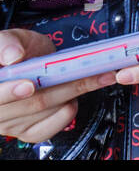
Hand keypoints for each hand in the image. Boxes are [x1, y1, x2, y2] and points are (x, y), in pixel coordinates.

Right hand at [0, 29, 116, 143]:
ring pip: (44, 112)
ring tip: (98, 77)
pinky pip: (48, 128)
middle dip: (64, 87)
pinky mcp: (28, 132)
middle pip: (30, 103)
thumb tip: (14, 56)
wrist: (26, 59)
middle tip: (90, 73)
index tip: (30, 85)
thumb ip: (7, 44)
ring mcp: (11, 124)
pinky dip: (67, 112)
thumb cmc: (14, 50)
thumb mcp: (8, 38)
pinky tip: (75, 97)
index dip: (11, 93)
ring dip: (74, 93)